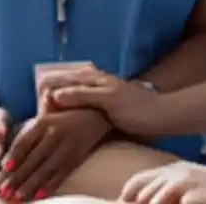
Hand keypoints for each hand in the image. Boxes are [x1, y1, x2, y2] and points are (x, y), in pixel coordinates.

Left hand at [0, 109, 110, 201]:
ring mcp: (67, 148)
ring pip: (46, 170)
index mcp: (43, 122)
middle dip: (17, 177)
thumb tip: (4, 151)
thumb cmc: (60, 118)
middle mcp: (55, 134)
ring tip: (16, 197)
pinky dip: (49, 187)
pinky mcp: (76, 159)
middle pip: (33, 159)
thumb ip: (27, 131)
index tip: (2, 169)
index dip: (13, 156)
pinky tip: (38, 196)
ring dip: (30, 186)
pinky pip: (60, 175)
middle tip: (3, 190)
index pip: (24, 142)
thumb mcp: (43, 117)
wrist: (93, 115)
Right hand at [38, 67, 161, 136]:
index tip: (42, 114)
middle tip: (42, 123)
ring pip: (65, 99)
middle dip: (46, 104)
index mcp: (89, 78)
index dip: (45, 96)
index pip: (55, 81)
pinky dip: (67, 116)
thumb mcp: (108, 100)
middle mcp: (89, 83)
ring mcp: (94, 95)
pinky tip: (66, 129)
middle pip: (57, 89)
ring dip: (56, 111)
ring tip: (48, 128)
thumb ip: (82, 95)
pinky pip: (75, 108)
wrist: (162, 117)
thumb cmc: (137, 108)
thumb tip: (54, 96)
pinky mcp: (99, 108)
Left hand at [120, 162, 205, 203]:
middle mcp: (178, 173)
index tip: (126, 202)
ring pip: (154, 201)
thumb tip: (147, 200)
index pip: (139, 181)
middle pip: (143, 194)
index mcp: (175, 170)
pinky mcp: (195, 195)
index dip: (130, 194)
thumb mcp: (194, 186)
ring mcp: (187, 183)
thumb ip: (172, 190)